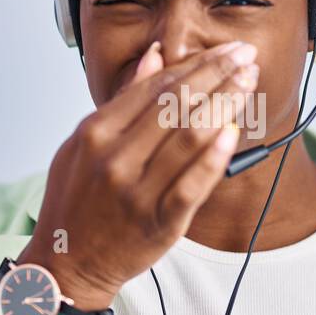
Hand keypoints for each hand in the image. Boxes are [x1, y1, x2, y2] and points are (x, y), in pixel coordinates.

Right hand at [18, 39, 260, 308]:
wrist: (67, 262)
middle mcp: (115, 158)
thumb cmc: (77, 200)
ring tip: (248, 83)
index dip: (196, 64)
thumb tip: (154, 57)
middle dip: (217, 75)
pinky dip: (215, 157)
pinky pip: (192, 185)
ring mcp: (137, 191)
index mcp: (96, 133)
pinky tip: (234, 132)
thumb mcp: (84, 143)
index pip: (156, 87)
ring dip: (225, 104)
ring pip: (189, 137)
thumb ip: (123, 100)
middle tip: (246, 56)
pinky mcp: (158, 222)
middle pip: (176, 105)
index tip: (225, 52)